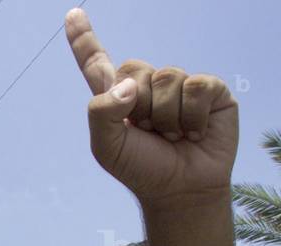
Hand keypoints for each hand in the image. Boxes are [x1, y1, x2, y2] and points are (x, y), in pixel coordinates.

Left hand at [65, 8, 237, 204]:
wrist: (179, 189)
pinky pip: (196, 86)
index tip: (73, 14)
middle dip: (139, 106)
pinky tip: (194, 132)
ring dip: (166, 116)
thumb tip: (129, 84)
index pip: (96, 62)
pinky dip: (192, 115)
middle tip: (149, 133)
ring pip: (167, 78)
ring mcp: (180, 86)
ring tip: (172, 136)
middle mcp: (147, 85)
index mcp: (116, 98)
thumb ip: (102, 112)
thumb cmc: (140, 168)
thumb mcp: (107, 146)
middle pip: (134, 69)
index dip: (84, 39)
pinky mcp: (210, 91)